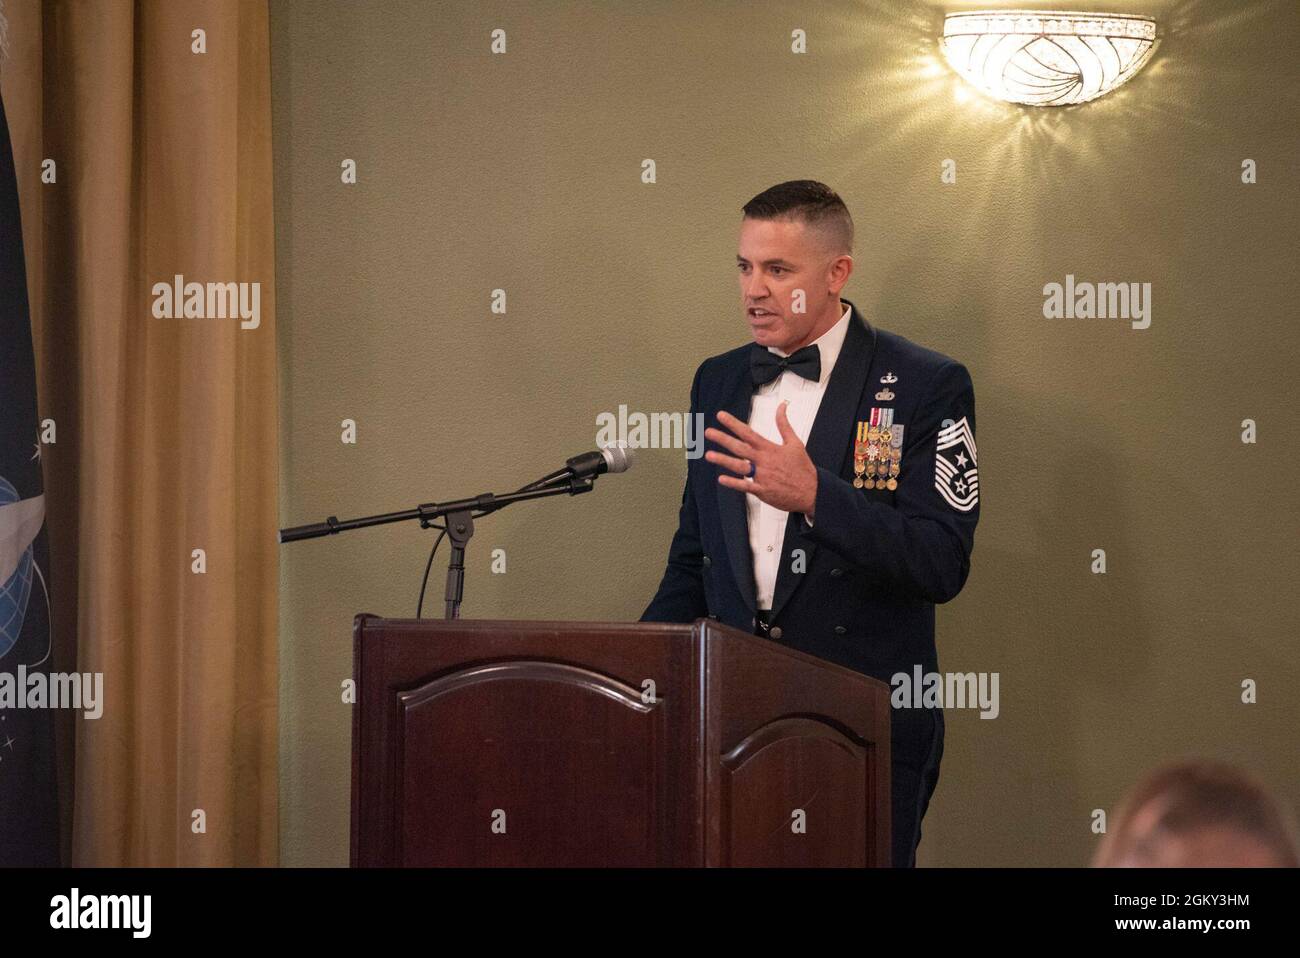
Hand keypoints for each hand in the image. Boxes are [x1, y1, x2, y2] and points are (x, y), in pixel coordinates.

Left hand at [705, 403, 817, 518]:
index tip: (721, 416)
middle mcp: (764, 461)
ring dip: (723, 460)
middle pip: (740, 447)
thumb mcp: (795, 442)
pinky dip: (733, 483)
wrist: (812, 491)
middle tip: (708, 432)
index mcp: (770, 448)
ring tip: (709, 455)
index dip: (733, 423)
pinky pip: (745, 486)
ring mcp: (762, 476)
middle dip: (723, 439)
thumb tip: (782, 406)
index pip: (748, 432)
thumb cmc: (802, 468)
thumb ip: (784, 424)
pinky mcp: (763, 490)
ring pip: (739, 467)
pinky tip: (721, 479)